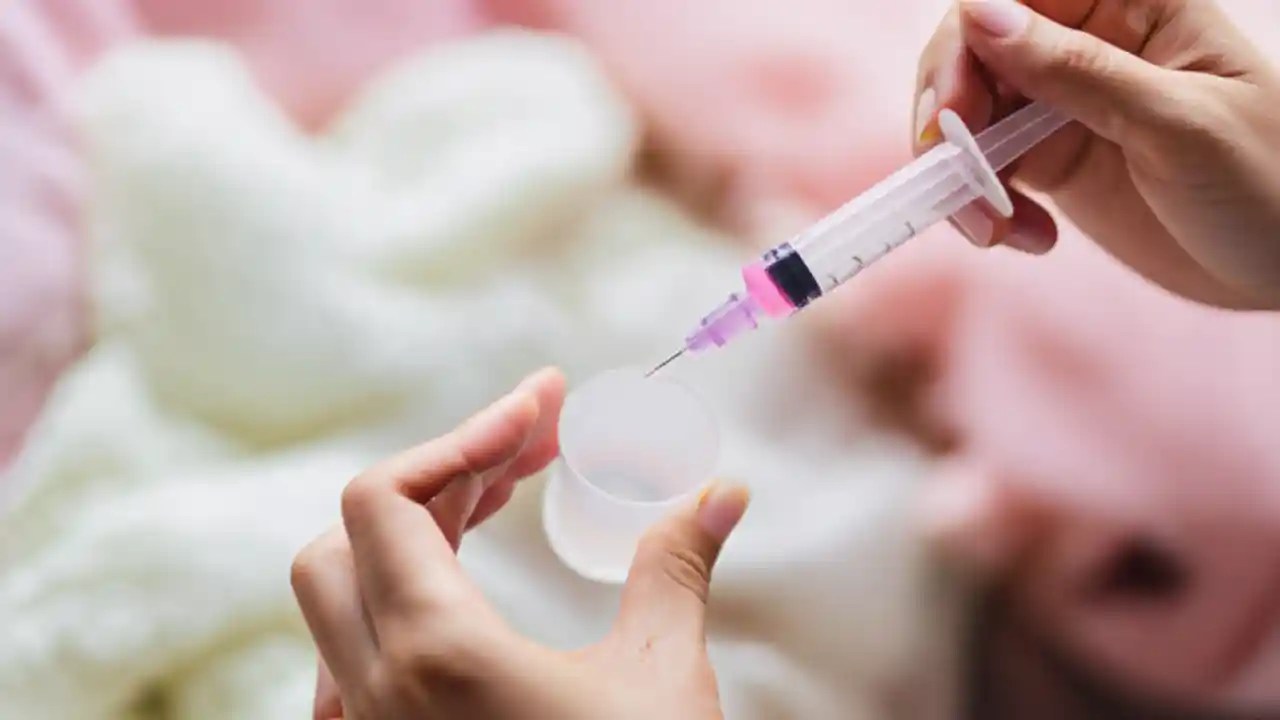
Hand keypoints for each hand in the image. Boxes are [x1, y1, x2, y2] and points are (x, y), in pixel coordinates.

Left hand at [290, 368, 750, 719]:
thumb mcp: (664, 679)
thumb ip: (678, 568)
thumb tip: (721, 493)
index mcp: (435, 655)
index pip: (387, 495)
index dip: (468, 431)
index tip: (540, 402)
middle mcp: (377, 693)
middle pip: (352, 534)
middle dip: (444, 473)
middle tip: (533, 449)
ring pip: (340, 598)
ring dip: (412, 534)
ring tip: (499, 505)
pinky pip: (349, 664)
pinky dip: (397, 605)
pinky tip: (462, 603)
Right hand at [914, 0, 1279, 308]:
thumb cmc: (1270, 182)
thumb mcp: (1175, 123)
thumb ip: (1076, 70)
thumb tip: (980, 12)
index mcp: (1130, 6)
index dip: (966, 39)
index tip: (955, 111)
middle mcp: (1087, 46)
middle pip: (973, 50)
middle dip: (949, 112)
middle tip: (952, 174)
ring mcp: (1064, 106)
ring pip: (969, 116)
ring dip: (960, 174)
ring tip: (990, 231)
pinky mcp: (1053, 163)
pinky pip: (985, 171)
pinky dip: (983, 207)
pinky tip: (1025, 239)